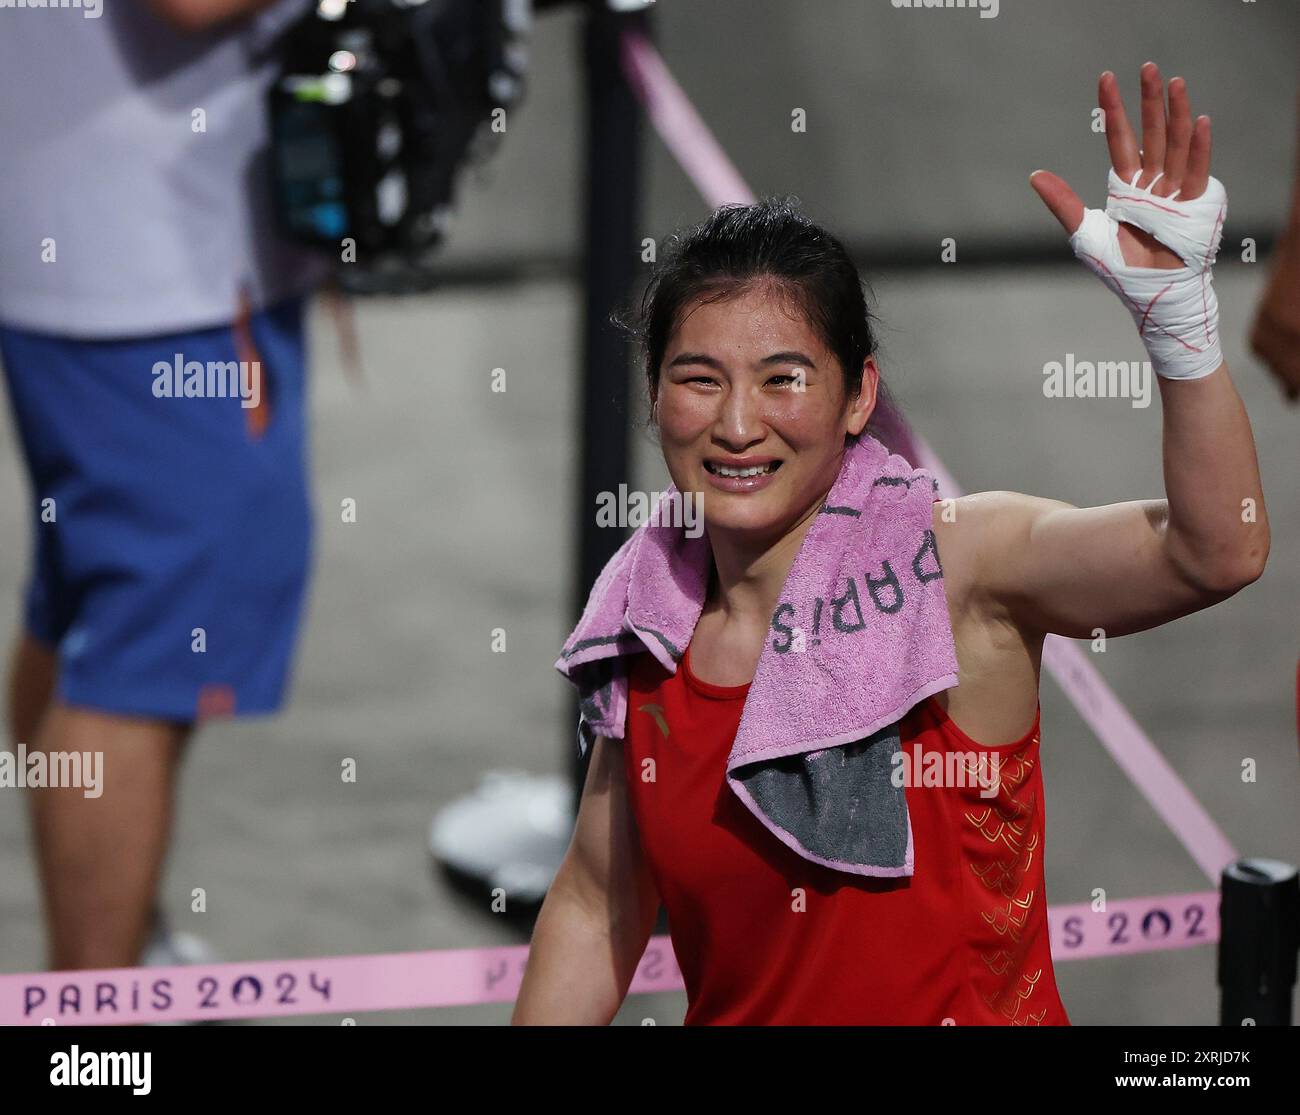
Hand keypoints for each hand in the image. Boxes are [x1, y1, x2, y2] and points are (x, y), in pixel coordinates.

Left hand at [1031, 63, 1212, 269]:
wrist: (1149, 292)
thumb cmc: (1119, 266)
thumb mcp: (1084, 231)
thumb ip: (1062, 202)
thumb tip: (1034, 175)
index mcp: (1127, 185)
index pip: (1120, 138)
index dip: (1114, 110)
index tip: (1107, 79)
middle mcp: (1153, 182)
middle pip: (1151, 133)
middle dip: (1149, 101)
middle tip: (1147, 67)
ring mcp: (1174, 191)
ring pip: (1175, 144)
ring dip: (1176, 113)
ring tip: (1175, 82)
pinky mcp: (1194, 206)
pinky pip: (1195, 173)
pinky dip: (1197, 149)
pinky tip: (1199, 123)